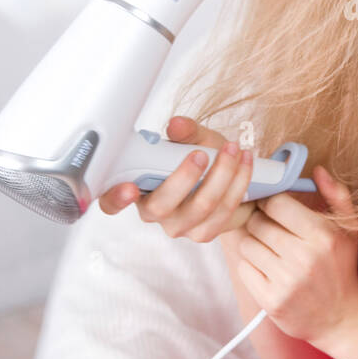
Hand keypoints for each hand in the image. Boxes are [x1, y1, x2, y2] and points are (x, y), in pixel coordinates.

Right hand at [98, 116, 258, 239]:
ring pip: (200, 206)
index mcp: (138, 188)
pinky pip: (224, 211)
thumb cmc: (203, 157)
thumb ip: (185, 132)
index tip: (129, 188)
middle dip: (184, 177)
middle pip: (161, 205)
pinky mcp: (204, 233)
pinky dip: (238, 182)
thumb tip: (177, 124)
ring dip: (222, 174)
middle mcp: (154, 212)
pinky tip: (245, 161)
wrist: (231, 180)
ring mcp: (179, 226)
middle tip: (201, 154)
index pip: (112, 201)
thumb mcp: (193, 140)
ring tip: (233, 148)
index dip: (115, 198)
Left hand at [219, 165, 357, 351]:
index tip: (272, 207)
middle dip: (260, 222)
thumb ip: (336, 195)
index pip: (276, 203)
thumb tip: (316, 169)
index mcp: (322, 235)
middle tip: (270, 229)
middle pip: (257, 223)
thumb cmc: (342, 268)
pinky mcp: (271, 301)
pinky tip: (267, 269)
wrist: (342, 318)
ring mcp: (286, 281)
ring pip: (246, 245)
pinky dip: (251, 266)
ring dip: (254, 244)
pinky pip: (244, 269)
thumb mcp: (348, 230)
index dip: (270, 202)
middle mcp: (304, 257)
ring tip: (270, 250)